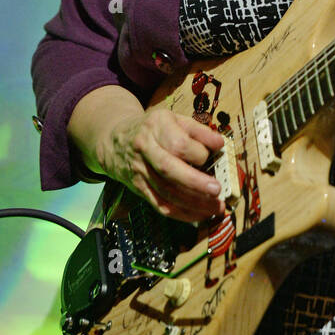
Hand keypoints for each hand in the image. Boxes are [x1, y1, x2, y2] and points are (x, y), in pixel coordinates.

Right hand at [101, 104, 225, 222]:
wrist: (115, 141)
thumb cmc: (153, 129)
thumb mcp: (174, 119)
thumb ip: (198, 130)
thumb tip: (219, 143)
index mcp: (156, 127)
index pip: (178, 144)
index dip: (199, 153)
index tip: (215, 154)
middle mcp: (145, 149)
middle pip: (169, 170)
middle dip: (195, 183)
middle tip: (217, 189)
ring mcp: (140, 171)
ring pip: (166, 192)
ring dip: (193, 203)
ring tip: (215, 207)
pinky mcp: (139, 189)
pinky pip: (160, 205)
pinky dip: (182, 213)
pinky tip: (199, 215)